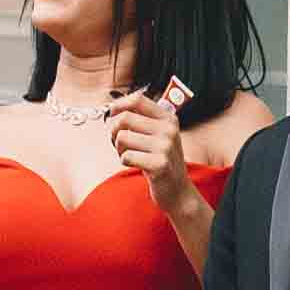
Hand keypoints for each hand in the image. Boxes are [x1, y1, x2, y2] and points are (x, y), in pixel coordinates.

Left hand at [101, 86, 188, 202]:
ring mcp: (165, 146)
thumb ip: (140, 119)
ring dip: (119, 148)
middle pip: (124, 118)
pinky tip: (136, 165)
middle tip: (117, 142)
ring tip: (130, 154)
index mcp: (168, 118)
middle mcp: (168, 129)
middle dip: (113, 130)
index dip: (119, 105)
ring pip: (122, 137)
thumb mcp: (158, 135)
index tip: (112, 114)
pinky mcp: (160, 164)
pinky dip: (125, 161)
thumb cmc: (160, 160)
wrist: (177, 189)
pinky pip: (126, 156)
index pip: (137, 99)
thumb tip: (113, 108)